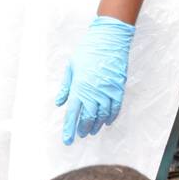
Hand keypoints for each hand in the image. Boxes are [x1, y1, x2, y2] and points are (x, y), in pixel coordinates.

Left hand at [55, 16, 134, 145]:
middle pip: (87, 117)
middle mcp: (93, 92)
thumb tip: (60, 102)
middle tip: (79, 135)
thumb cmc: (87, 50)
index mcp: (79, 87)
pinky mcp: (118, 88)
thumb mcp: (71, 67)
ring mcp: (107, 91)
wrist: (109, 39)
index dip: (69, 129)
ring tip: (90, 131)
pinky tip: (106, 122)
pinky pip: (115, 108)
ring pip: (102, 115)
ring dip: (96, 125)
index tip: (67, 139)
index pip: (73, 114)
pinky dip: (110, 117)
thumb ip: (66, 87)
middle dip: (82, 128)